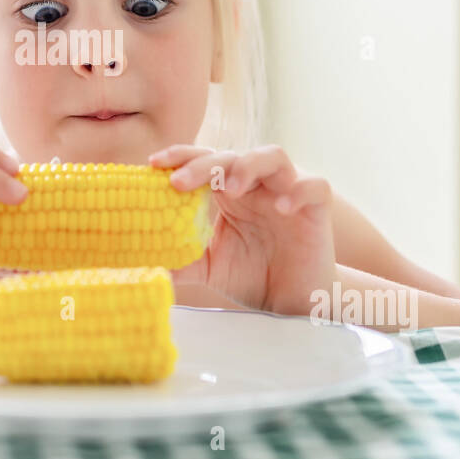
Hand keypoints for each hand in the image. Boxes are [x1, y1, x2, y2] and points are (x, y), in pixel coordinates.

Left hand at [148, 144, 337, 316]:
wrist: (294, 303)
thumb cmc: (253, 276)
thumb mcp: (210, 267)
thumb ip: (181, 260)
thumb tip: (142, 261)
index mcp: (228, 192)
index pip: (204, 161)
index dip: (180, 156)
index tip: (153, 163)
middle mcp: (256, 185)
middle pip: (231, 155)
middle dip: (203, 164)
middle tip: (178, 182)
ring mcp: (287, 190)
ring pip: (273, 156)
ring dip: (249, 165)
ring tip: (232, 187)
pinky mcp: (317, 206)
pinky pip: (314, 185)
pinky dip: (299, 191)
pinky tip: (282, 208)